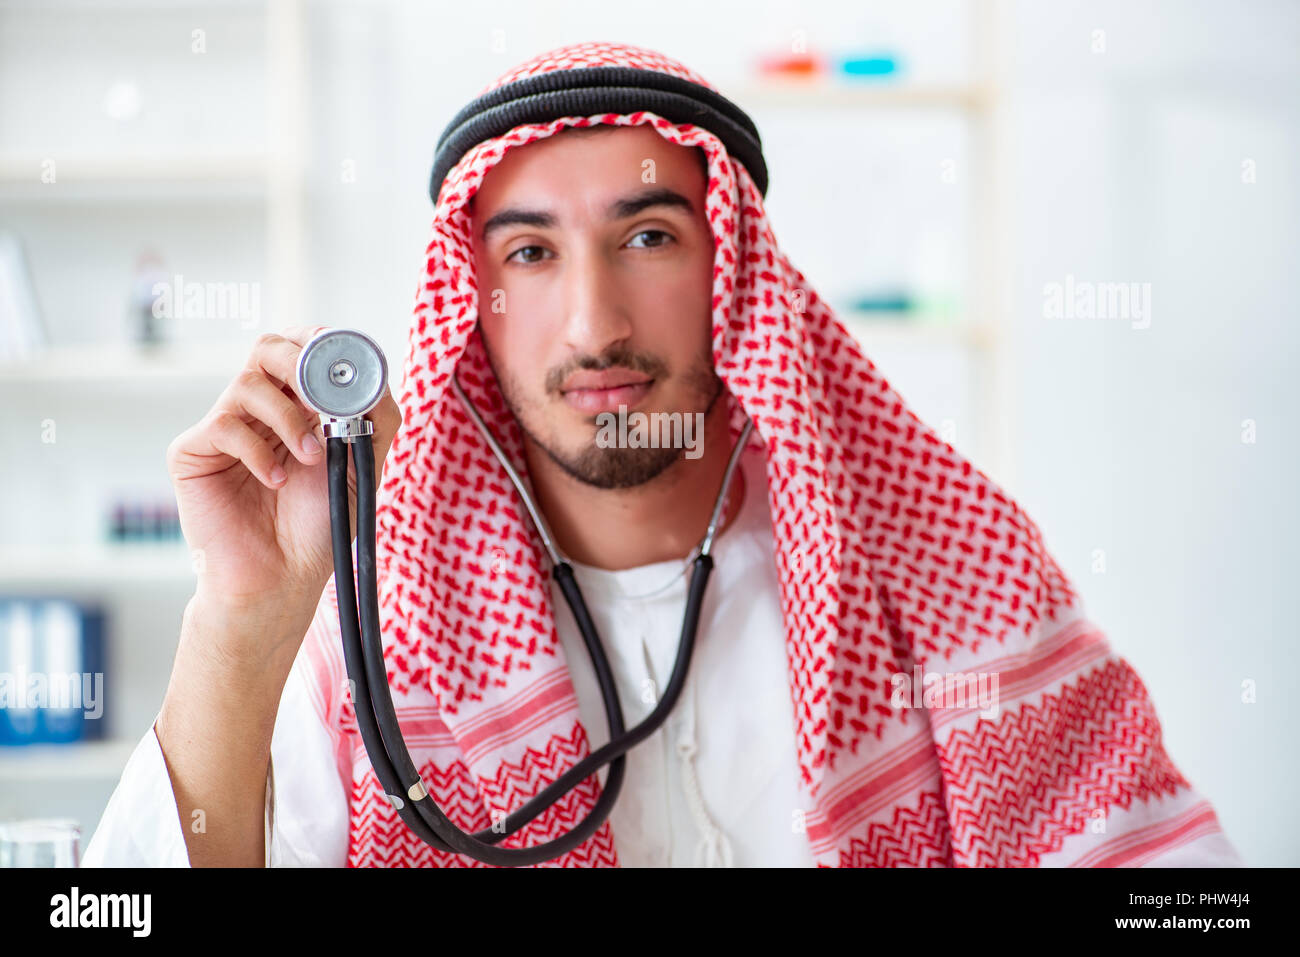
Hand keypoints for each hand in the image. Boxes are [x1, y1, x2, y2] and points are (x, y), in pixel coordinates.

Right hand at [165, 326, 402, 658]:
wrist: (284, 578)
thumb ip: (373, 416)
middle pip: (267, 348)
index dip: (320, 345)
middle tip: (324, 398)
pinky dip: (258, 451)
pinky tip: (276, 481)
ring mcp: (224, 428)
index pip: (300, 348)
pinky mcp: (193, 453)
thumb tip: (371, 374)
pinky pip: (223, 426)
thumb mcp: (362, 463)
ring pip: (248, 383)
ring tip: (310, 458)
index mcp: (297, 405)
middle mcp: (258, 410)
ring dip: (288, 416)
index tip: (344, 365)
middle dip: (301, 362)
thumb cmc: (321, 524)